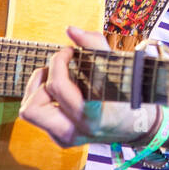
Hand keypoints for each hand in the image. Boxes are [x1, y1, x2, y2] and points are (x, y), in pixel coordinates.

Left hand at [19, 26, 168, 148]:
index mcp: (94, 115)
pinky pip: (37, 116)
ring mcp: (68, 138)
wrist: (139, 125)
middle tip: (59, 65)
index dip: (58, 62)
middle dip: (43, 77)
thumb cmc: (130, 92)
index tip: (70, 51)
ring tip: (54, 76)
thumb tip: (70, 30)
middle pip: (34, 105)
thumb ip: (95, 44)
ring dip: (36, 89)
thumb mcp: (118, 66)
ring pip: (29, 112)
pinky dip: (42, 97)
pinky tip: (58, 89)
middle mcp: (78, 131)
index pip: (57, 87)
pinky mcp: (62, 139)